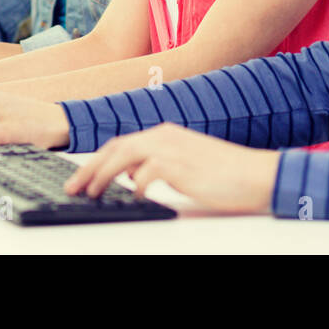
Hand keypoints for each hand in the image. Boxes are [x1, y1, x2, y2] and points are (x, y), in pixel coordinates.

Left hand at [63, 124, 280, 212]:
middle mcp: (164, 136)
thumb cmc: (225, 173)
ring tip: (90, 193)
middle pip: (115, 148)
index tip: (81, 179)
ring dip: (102, 175)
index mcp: (165, 134)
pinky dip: (135, 184)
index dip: (97, 161)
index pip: (120, 144)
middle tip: (72, 187)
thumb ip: (156, 166)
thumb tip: (132, 178)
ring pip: (124, 156)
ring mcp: (172, 148)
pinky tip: (134, 195)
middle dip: (89, 168)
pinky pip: (147, 172)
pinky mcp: (181, 164)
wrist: (256, 173)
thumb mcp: (184, 165)